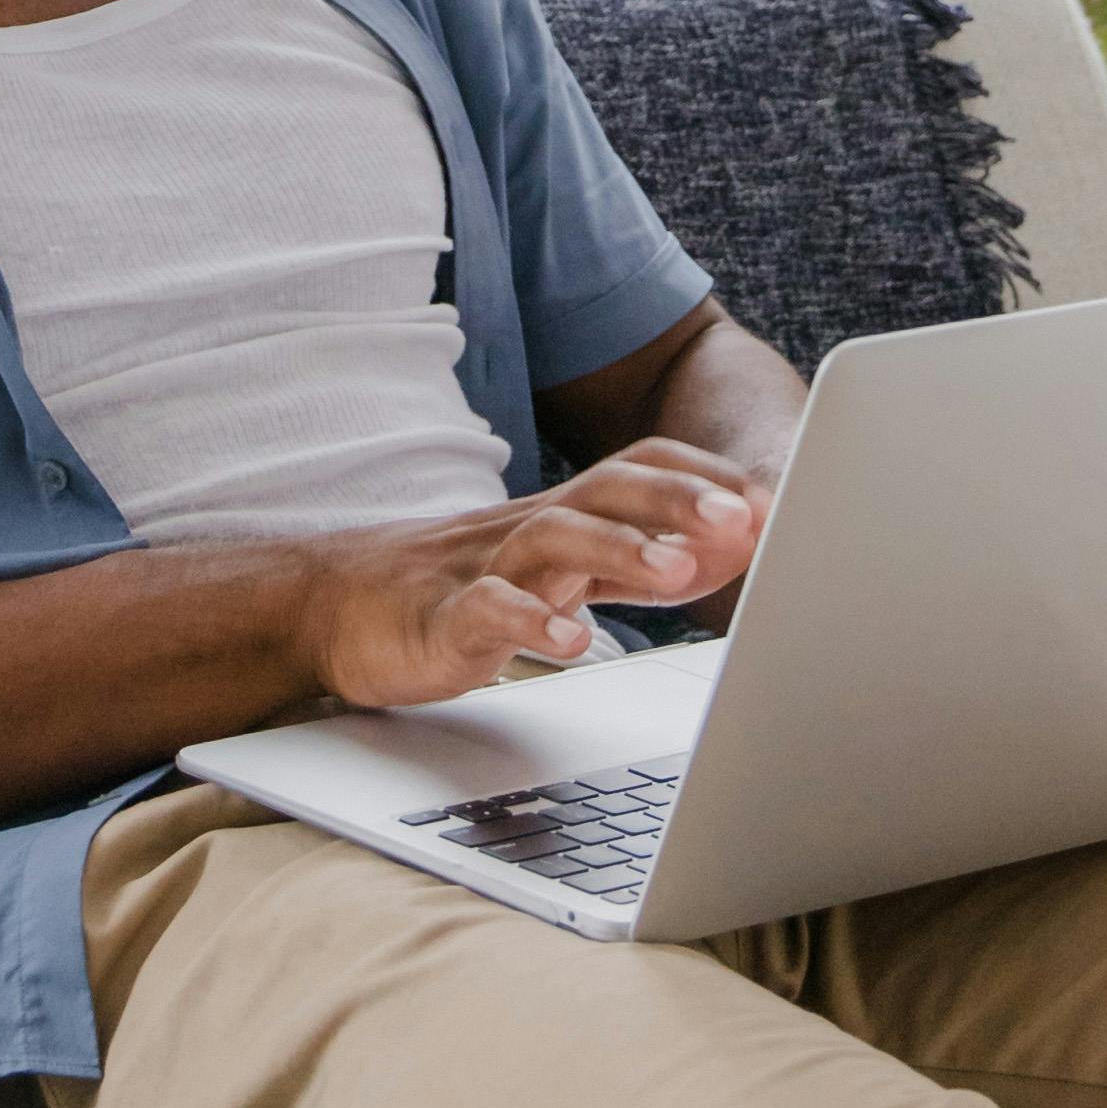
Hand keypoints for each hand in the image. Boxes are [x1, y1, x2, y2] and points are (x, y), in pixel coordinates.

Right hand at [292, 438, 769, 709]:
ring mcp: (484, 568)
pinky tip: (569, 640)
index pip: (639, 467)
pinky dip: (529, 622)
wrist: (338, 609)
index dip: (703, 476)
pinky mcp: (441, 617)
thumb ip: (633, 563)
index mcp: (563, 515)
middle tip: (742, 518)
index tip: (768, 498)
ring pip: (555, 536)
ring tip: (677, 573)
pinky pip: (486, 610)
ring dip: (622, 549)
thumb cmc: (462, 594)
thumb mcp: (561, 575)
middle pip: (608, 487)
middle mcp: (529, 527)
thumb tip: (725, 557)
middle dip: (679, 499)